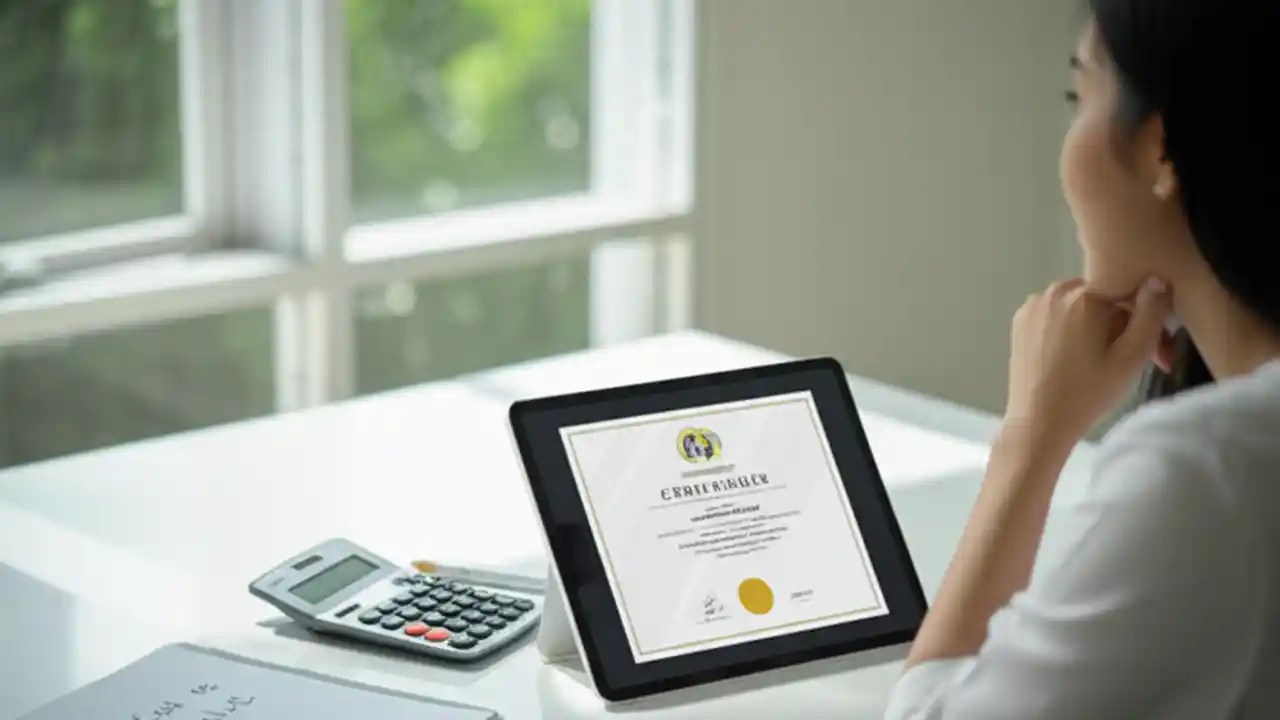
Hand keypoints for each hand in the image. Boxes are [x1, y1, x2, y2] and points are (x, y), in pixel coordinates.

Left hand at [1004, 276, 1170, 456]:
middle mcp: (1055, 291)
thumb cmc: (1088, 392)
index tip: (1159, 355)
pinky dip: (1071, 330)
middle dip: (1122, 326)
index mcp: (1084, 295)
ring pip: (1080, 307)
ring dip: (1097, 328)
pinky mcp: (1020, 321)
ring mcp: (1033, 305)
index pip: (1130, 296)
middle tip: (1131, 362)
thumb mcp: (1132, 356)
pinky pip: (1057, 315)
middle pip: (1104, 301)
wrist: (1038, 422)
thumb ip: (1151, 314)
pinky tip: (1075, 359)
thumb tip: (1156, 279)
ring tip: (1103, 363)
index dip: (1148, 324)